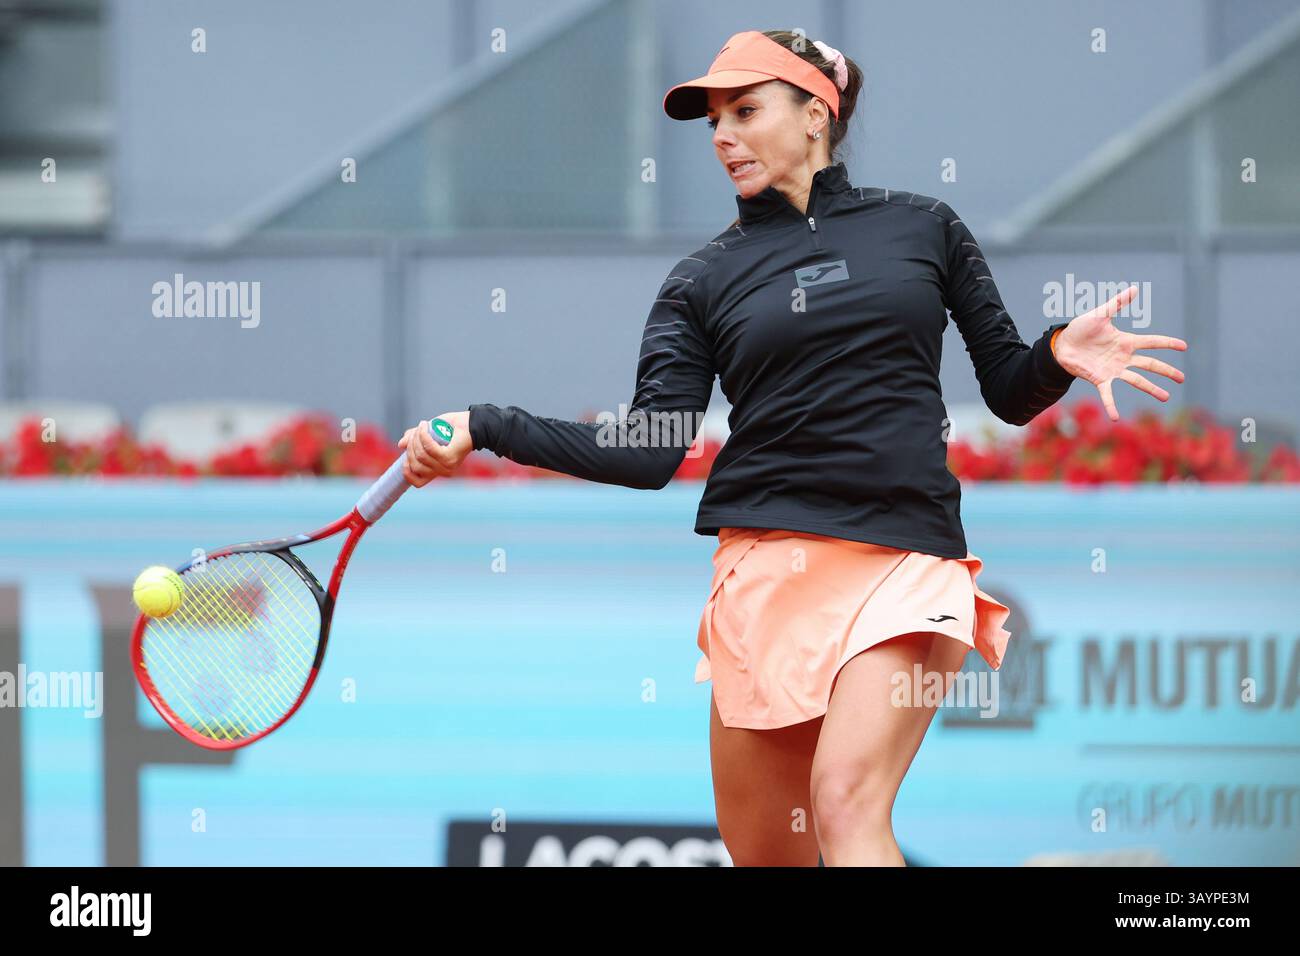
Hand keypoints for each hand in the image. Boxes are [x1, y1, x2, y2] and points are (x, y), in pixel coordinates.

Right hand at [398, 410, 472, 486]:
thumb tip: (400, 445)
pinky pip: (429, 448)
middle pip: (415, 464)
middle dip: (410, 447)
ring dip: (416, 438)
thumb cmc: (450, 429)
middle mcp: (443, 471)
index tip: (404, 458)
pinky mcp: (449, 457)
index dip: (407, 471)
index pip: (418, 482)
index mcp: (437, 471)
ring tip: (422, 425)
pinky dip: (423, 435)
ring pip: (420, 455)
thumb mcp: (427, 434)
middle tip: (415, 432)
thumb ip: (414, 439)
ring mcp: (446, 466)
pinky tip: (424, 425)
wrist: (471, 424)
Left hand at [1053, 285, 1187, 421]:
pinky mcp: (1100, 379)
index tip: (1184, 346)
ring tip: (1165, 397)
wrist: (1062, 344)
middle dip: (1166, 371)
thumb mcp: (1100, 315)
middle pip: (1150, 364)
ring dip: (1151, 389)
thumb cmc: (1081, 328)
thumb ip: (1117, 303)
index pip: (1152, 342)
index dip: (1167, 343)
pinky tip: (1116, 417)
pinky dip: (1111, 405)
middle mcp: (1123, 357)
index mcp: (1126, 341)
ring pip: (1137, 380)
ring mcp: (1113, 370)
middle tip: (1182, 378)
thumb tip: (1134, 288)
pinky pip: (1108, 395)